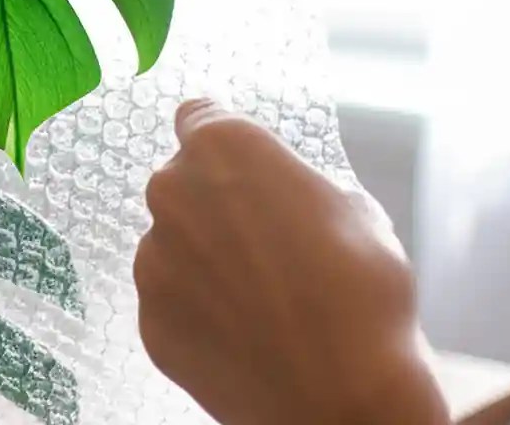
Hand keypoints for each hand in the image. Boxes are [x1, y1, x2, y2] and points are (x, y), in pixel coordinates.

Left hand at [133, 99, 447, 424]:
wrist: (343, 394)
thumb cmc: (361, 291)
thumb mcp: (354, 210)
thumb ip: (296, 187)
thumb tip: (282, 196)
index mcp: (223, 147)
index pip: (198, 115)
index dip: (218, 135)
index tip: (232, 157)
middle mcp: (171, 192)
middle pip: (182, 182)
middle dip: (214, 203)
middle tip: (265, 242)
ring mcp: (152, 258)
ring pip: (172, 244)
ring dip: (202, 260)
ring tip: (260, 298)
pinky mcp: (148, 317)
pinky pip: (170, 301)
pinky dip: (197, 311)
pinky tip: (243, 333)